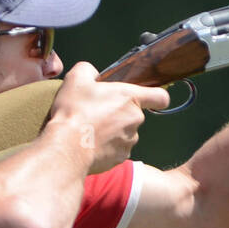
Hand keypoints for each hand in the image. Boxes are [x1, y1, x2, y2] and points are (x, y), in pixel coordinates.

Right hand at [48, 62, 170, 174]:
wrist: (68, 146)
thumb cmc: (74, 111)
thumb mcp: (76, 79)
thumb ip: (89, 70)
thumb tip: (93, 75)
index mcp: (129, 97)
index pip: (160, 97)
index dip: (156, 97)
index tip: (148, 98)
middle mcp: (135, 119)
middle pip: (134, 114)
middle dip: (118, 113)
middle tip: (96, 112)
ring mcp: (130, 140)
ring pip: (125, 132)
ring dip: (112, 130)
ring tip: (90, 129)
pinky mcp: (121, 156)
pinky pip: (117, 148)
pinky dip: (106, 146)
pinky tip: (90, 142)